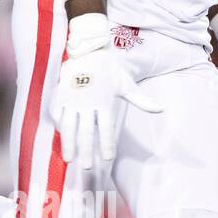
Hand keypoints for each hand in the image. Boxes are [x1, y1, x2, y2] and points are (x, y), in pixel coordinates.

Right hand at [51, 14, 161, 166]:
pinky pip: (57, 113)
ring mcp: (72, 98)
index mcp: (104, 101)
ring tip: (69, 159)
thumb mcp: (126, 83)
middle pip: (85, 132)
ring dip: (68, 143)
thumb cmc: (109, 69)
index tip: (107, 159)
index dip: (106, 144)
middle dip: (86, 151)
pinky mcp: (60, 94)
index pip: (105, 128)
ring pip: (68, 125)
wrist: (88, 49)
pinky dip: (58, 125)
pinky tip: (60, 135)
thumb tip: (160, 110)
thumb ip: (141, 99)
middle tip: (87, 167)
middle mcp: (87, 102)